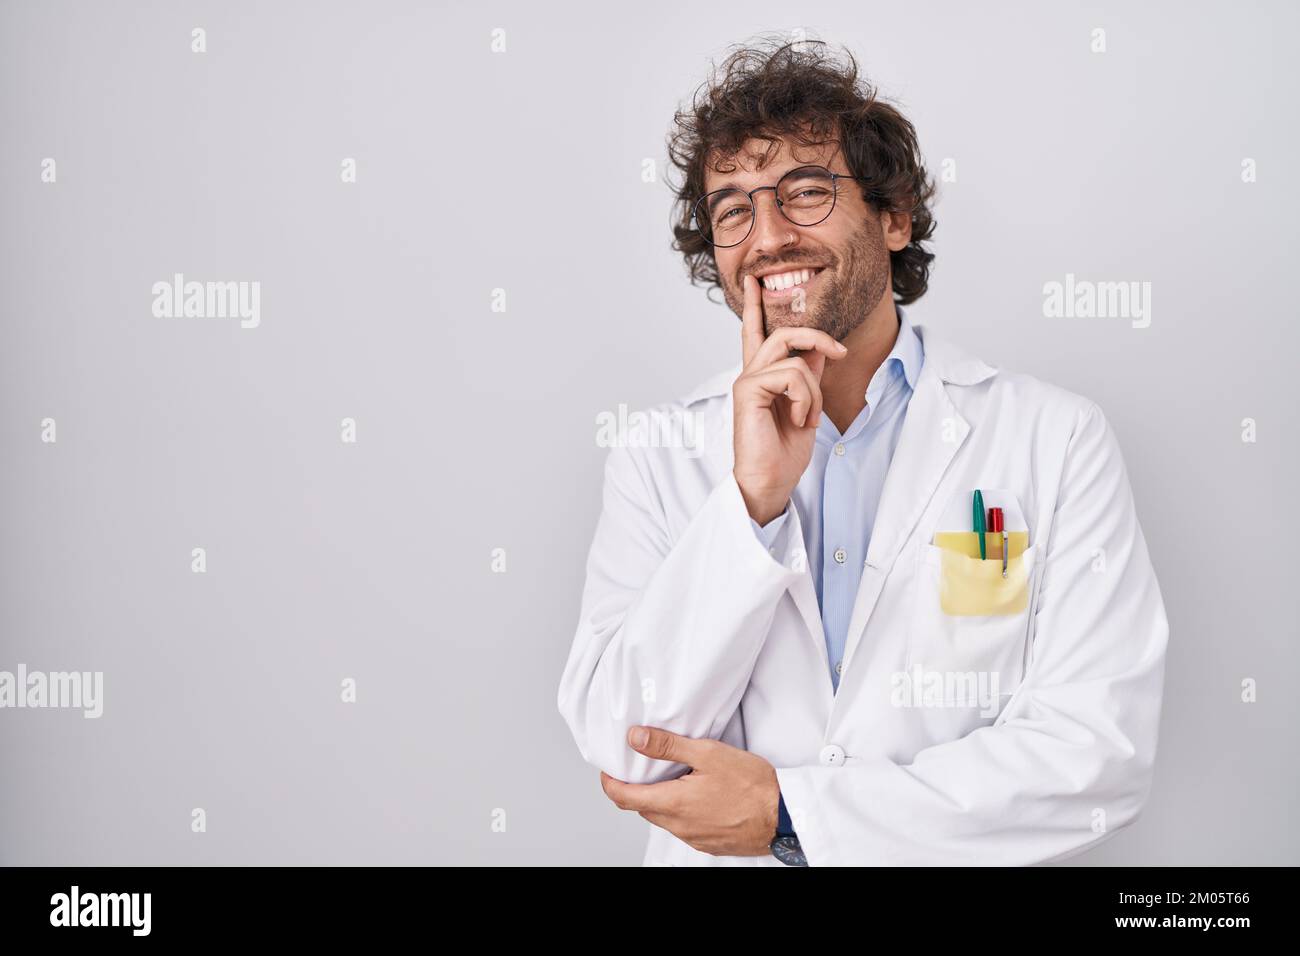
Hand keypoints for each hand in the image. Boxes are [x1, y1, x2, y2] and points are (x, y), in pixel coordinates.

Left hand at [599, 725, 779, 856]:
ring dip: (659, 799)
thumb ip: (667, 746)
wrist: (785, 816)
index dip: (609, 782)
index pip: (623, 798)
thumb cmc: (753, 785)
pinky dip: (680, 811)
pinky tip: (697, 795)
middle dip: (635, 788)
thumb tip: (635, 738)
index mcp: (673, 804)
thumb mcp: (708, 753)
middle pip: (641, 808)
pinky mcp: (709, 844)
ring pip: (663, 818)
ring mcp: (694, 838)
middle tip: (641, 765)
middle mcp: (679, 826)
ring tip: (673, 776)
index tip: (608, 769)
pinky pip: (683, 827)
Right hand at [732, 274, 847, 524]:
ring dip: (815, 387)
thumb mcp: (808, 406)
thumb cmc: (784, 452)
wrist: (770, 481)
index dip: (754, 305)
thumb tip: (822, 350)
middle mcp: (751, 373)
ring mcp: (747, 380)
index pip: (755, 331)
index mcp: (762, 376)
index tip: (753, 280)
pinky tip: (800, 420)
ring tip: (809, 415)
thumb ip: (810, 375)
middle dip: (818, 337)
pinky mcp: (748, 389)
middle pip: (784, 332)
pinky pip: (793, 374)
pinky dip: (806, 398)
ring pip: (795, 355)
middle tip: (840, 350)